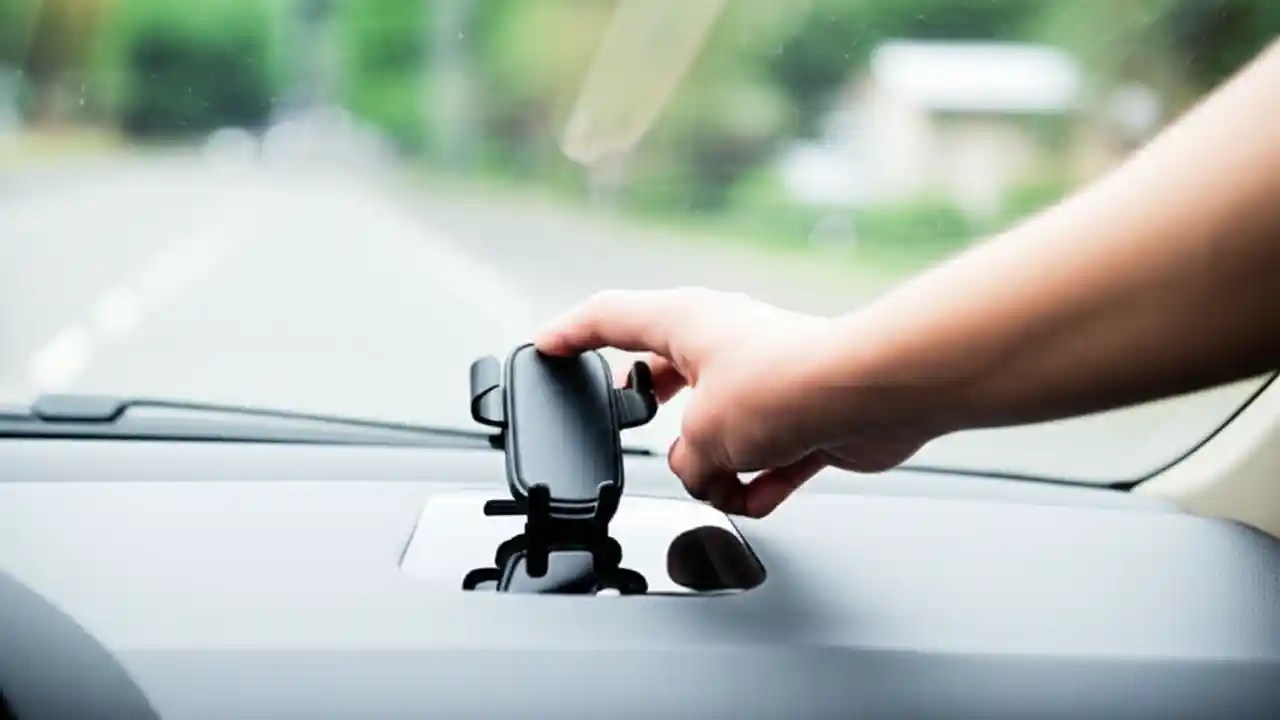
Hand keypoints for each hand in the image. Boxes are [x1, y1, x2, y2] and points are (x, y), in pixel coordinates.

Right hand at [535, 288, 936, 516]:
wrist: (872, 393)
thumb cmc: (788, 384)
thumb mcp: (704, 434)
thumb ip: (686, 461)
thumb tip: (702, 473)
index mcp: (686, 322)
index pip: (609, 319)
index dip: (568, 335)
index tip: (543, 347)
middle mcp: (723, 343)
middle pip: (665, 377)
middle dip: (655, 418)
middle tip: (643, 431)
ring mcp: (763, 377)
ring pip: (716, 428)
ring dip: (716, 467)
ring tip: (727, 481)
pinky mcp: (801, 413)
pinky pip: (764, 456)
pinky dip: (759, 480)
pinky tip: (760, 496)